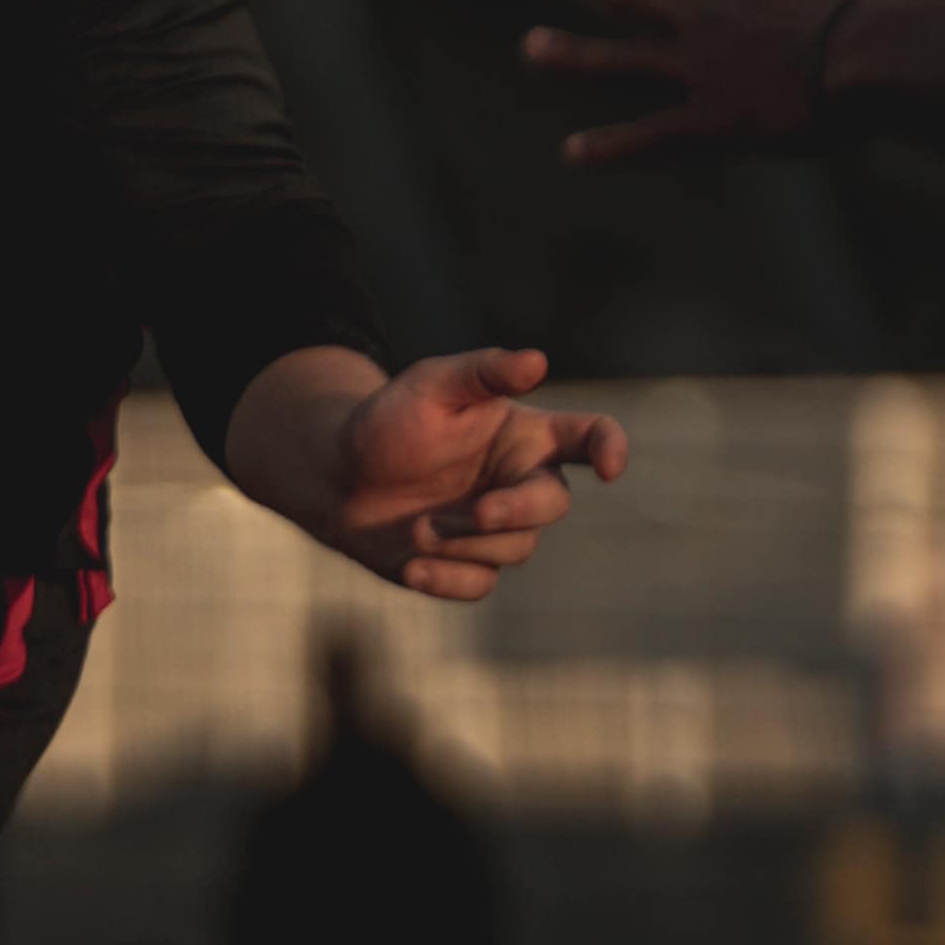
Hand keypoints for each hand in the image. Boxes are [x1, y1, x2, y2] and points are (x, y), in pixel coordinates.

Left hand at [266, 345, 627, 603]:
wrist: (335, 477)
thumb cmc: (388, 422)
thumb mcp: (430, 385)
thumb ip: (483, 373)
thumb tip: (537, 360)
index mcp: (525, 435)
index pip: (587, 436)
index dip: (608, 447)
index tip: (609, 466)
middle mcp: (521, 483)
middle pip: (553, 505)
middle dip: (519, 510)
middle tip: (479, 510)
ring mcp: (498, 529)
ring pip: (514, 548)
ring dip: (464, 540)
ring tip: (415, 527)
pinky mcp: (469, 566)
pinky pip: (480, 584)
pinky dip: (448, 578)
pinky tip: (411, 566)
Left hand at [520, 0, 898, 164]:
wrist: (873, 57)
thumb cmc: (874, 5)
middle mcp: (707, 24)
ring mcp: (702, 73)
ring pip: (623, 62)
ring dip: (574, 55)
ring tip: (530, 46)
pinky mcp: (713, 123)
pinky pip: (651, 137)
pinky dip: (612, 147)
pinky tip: (571, 152)